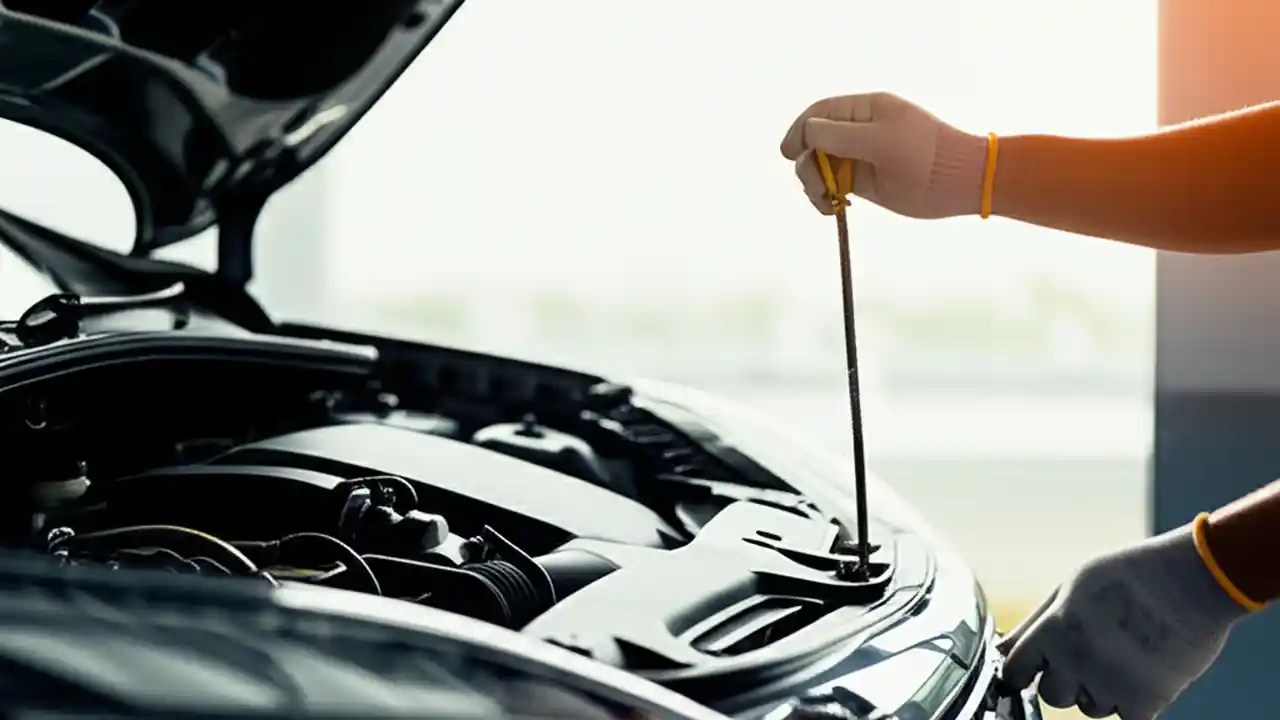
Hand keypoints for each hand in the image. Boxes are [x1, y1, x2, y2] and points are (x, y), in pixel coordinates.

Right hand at [779, 93, 987, 217]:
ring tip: (826, 201)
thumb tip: (806, 134)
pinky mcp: (866, 182)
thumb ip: (837, 134)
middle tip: (816, 186)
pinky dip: (827, 197)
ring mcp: (862, 156)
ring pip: (821, 165)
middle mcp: (860, 131)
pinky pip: (834, 185)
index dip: (799, 130)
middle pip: (815, 141)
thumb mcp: (877, 139)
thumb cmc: (923, 156)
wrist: (959, 182)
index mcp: (865, 110)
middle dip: (808, 163)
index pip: (819, 113)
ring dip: (814, 183)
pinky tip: (833, 209)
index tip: (788, 154)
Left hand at [997, 524, 1248, 718]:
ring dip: (1100, 691)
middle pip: (1052, 695)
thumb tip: (1005, 647)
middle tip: (1088, 654)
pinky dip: (1133, 704)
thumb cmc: (1130, 574)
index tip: (1028, 669)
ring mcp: (1111, 685)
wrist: (1192, 579)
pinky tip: (1140, 677)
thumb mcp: (1071, 586)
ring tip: (1122, 656)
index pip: (1014, 671)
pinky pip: (1126, 719)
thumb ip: (1036, 622)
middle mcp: (1077, 662)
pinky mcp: (1147, 701)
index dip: (1020, 671)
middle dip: (1064, 680)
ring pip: (1091, 708)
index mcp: (1053, 630)